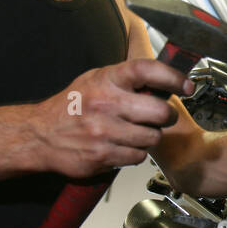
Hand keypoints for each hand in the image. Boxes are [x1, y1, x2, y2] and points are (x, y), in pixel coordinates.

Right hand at [32, 59, 194, 177]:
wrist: (40, 135)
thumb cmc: (71, 106)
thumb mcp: (94, 80)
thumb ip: (125, 80)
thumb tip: (162, 82)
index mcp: (105, 80)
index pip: (147, 71)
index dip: (172, 77)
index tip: (186, 85)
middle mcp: (105, 104)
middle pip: (159, 111)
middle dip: (166, 116)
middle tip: (160, 116)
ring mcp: (104, 131)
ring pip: (152, 137)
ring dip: (149, 137)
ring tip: (134, 132)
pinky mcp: (102, 155)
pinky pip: (137, 156)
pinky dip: (134, 153)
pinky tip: (121, 145)